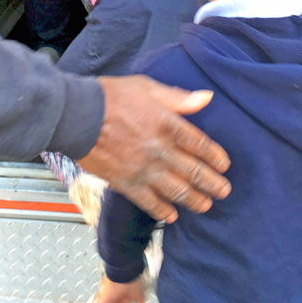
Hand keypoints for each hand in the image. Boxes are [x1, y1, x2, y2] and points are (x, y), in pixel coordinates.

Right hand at [79, 76, 230, 222]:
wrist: (77, 115)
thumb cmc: (111, 96)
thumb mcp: (147, 87)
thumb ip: (178, 97)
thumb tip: (207, 98)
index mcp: (167, 124)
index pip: (200, 144)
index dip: (215, 157)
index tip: (224, 165)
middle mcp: (160, 150)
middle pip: (193, 171)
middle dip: (212, 183)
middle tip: (224, 191)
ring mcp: (144, 169)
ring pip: (177, 190)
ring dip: (194, 200)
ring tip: (206, 205)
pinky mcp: (126, 182)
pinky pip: (149, 201)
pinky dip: (162, 210)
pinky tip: (172, 216)